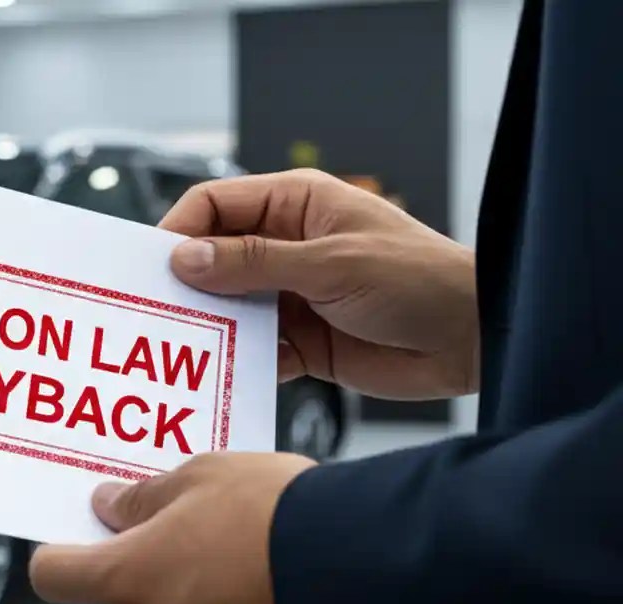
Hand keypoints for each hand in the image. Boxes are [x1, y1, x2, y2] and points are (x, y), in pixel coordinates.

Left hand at [30, 453, 315, 603]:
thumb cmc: (273, 514)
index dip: (60, 549)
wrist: (356, 561)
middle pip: (110, 592)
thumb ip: (140, 495)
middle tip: (168, 516)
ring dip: (173, 578)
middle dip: (131, 556)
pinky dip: (207, 602)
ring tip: (217, 536)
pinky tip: (242, 565)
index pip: (53, 575)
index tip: (76, 528)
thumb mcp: (195, 475)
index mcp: (126, 577)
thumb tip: (113, 505)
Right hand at [164, 169, 478, 399]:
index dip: (179, 231)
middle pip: (213, 257)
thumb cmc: (418, 279)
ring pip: (228, 306)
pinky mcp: (301, 341)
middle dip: (184, 283)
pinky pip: (252, 349)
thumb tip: (185, 258)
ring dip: (207, 326)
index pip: (215, 206)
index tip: (150, 266)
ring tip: (177, 348)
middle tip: (150, 309)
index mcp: (294, 205)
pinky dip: (236, 362)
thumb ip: (253, 262)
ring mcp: (291, 294)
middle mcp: (287, 245)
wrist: (474, 340)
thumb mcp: (329, 264)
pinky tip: (218, 377)